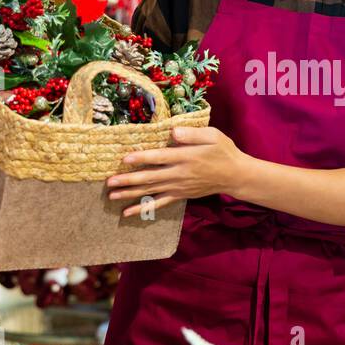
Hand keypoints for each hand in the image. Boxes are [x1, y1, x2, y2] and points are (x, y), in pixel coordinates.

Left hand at [108, 126, 247, 217]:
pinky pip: (159, 204)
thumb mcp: (212, 136)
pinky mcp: (179, 196)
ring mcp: (178, 187)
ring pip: (150, 192)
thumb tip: (172, 132)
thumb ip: (192, 134)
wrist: (235, 176)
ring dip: (130, 194)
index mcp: (185, 158)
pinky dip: (143, 209)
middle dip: (128, 180)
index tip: (125, 159)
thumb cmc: (223, 151)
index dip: (142, 158)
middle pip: (150, 178)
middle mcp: (179, 174)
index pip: (159, 158)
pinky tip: (128, 213)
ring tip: (112, 195)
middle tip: (109, 182)